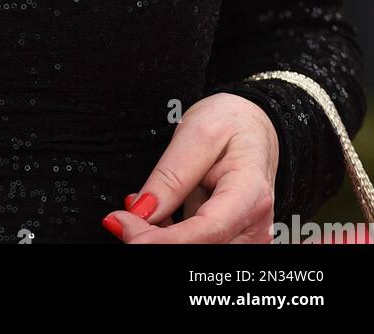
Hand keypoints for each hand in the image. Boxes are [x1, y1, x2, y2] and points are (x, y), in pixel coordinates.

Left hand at [101, 92, 278, 242]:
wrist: (252, 126)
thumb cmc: (230, 123)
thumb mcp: (197, 133)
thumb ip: (171, 176)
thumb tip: (142, 211)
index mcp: (250, 193)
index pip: (208, 230)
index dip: (164, 240)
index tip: (127, 230)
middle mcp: (255, 225)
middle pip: (199, 249)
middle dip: (153, 239)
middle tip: (123, 217)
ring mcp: (247, 238)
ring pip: (195, 253)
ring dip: (160, 238)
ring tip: (145, 206)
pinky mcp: (234, 242)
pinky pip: (197, 248)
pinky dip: (169, 238)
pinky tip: (159, 217)